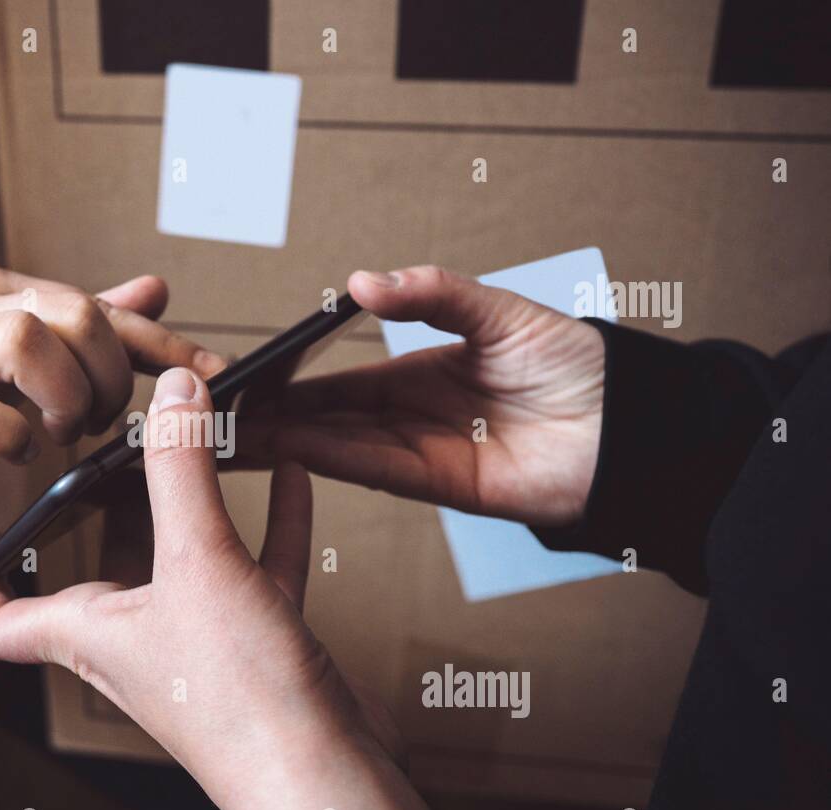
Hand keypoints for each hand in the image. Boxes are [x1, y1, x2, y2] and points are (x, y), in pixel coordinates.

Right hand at [0, 261, 224, 509]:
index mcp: (0, 290)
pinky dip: (7, 436)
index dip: (164, 343)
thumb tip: (155, 288)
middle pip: (73, 313)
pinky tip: (13, 451)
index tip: (218, 377)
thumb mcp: (10, 357)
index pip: (101, 306)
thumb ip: (80, 327)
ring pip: (24, 342)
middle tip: (102, 422)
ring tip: (60, 434)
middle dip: (110, 377)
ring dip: (64, 399)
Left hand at [0, 367, 433, 809]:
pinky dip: (270, 520)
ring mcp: (199, 644)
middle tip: (117, 440)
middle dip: (108, 500)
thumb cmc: (241, 701)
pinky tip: (291, 476)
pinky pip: (256, 567)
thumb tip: (174, 392)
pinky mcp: (257, 645)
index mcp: (90, 631)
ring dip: (196, 501)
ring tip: (209, 438)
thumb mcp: (199, 564)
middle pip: (101, 563)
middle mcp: (135, 639)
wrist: (321, 777)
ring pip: (184, 559)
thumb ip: (183, 470)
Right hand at [240, 266, 604, 526]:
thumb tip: (362, 281)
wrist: (629, 423)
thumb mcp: (497, 311)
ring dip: (288, 445)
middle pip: (329, 422)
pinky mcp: (444, 486)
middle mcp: (413, 419)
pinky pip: (376, 469)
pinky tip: (290, 447)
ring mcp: (425, 454)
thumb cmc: (577, 364)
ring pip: (340, 448)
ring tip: (237, 434)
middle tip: (222, 418)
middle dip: (276, 422)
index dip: (295, 386)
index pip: (341, 385)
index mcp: (420, 376)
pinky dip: (331, 460)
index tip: (250, 383)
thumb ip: (431, 294)